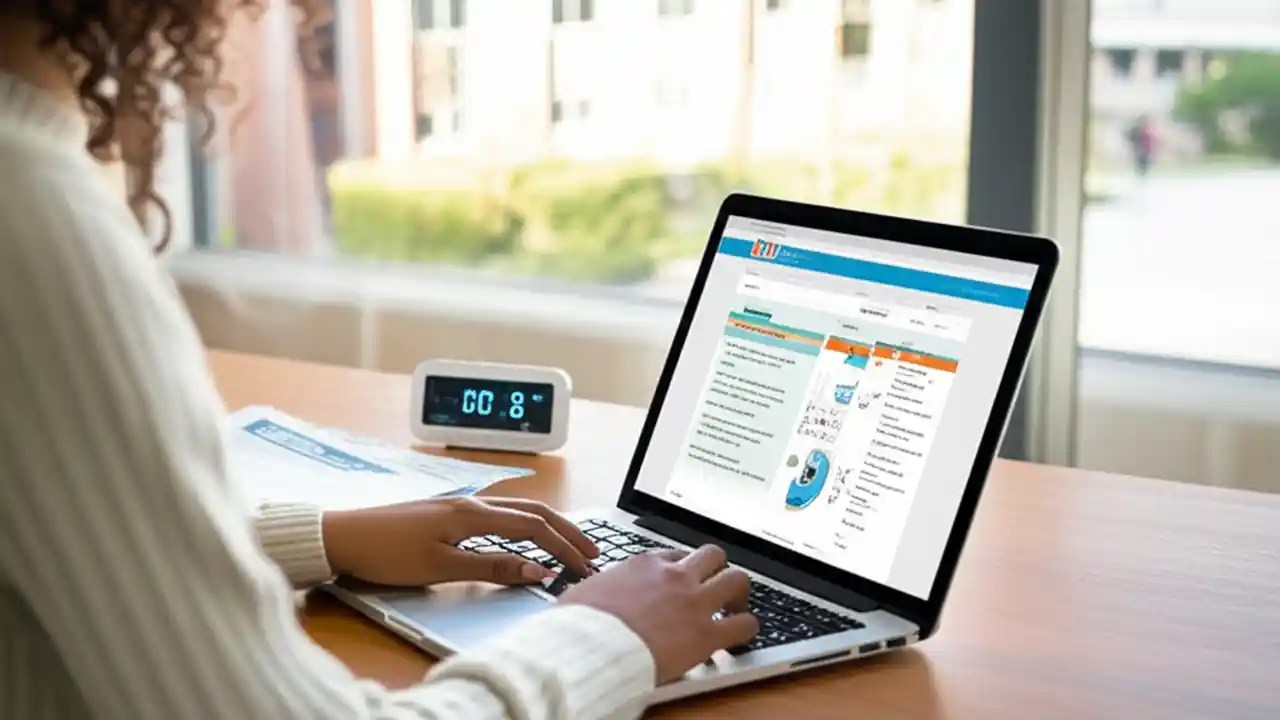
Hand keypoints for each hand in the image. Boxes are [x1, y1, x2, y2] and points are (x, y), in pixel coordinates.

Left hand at [321, 497, 598, 586]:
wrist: (341, 536)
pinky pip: (499, 514)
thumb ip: (492, 568)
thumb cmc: (386, 553)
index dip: (564, 547)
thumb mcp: (442, 567)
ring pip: (517, 509)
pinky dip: (524, 523)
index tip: (586, 567)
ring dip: (547, 524)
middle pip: (533, 511)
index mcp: (474, 514)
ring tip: (567, 542)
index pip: (535, 528)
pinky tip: (523, 534)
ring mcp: (459, 505)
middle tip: (593, 550)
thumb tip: (537, 571)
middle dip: (567, 530)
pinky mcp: (446, 512)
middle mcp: (472, 503)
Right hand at [559, 545, 758, 682]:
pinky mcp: (706, 634)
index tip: (682, 580)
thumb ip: (596, 592)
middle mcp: (675, 576)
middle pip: (712, 555)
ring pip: (736, 579)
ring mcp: (694, 602)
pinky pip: (744, 624)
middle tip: (716, 587)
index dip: (682, 568)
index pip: (675, 555)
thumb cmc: (580, 625)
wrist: (589, 646)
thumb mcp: (584, 594)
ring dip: (738, 593)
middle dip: (718, 569)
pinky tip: (742, 635)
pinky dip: (747, 628)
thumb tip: (582, 599)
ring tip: (735, 607)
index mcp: (645, 565)